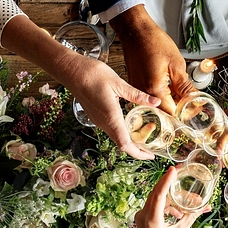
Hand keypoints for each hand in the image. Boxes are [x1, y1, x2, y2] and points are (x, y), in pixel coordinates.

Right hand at [0, 15, 160, 159]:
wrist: (71, 71)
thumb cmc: (93, 74)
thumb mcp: (119, 84)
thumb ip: (138, 96)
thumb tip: (156, 103)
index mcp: (111, 117)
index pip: (125, 144)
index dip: (139, 153)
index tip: (151, 156)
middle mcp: (103, 123)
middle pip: (122, 144)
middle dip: (138, 149)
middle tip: (152, 146)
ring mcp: (98, 121)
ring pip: (116, 137)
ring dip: (130, 140)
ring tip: (145, 133)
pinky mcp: (95, 117)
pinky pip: (111, 130)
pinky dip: (123, 132)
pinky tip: (131, 123)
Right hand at [113, 6, 193, 113]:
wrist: (135, 31)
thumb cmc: (153, 42)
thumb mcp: (176, 64)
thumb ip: (185, 87)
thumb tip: (194, 100)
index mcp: (154, 90)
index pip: (172, 113)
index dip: (185, 113)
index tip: (194, 108)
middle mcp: (142, 94)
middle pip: (164, 111)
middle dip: (178, 108)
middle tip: (190, 99)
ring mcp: (137, 91)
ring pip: (157, 105)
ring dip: (170, 100)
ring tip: (181, 90)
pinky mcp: (135, 86)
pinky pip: (150, 97)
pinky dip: (162, 94)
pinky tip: (170, 85)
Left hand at [129, 168, 207, 227]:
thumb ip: (191, 216)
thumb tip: (206, 206)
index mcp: (152, 219)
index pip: (159, 194)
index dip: (166, 180)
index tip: (173, 169)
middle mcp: (144, 215)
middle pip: (157, 192)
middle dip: (170, 182)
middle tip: (180, 171)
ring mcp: (141, 216)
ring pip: (157, 198)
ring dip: (171, 196)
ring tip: (188, 200)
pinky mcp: (143, 217)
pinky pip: (155, 205)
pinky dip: (167, 204)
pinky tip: (178, 212)